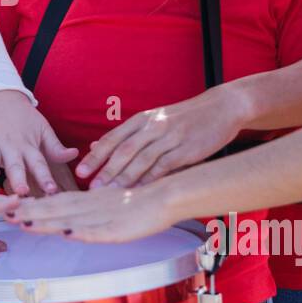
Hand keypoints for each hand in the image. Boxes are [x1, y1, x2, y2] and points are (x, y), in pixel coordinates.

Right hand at [0, 90, 78, 196]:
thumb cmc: (22, 117)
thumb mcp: (42, 129)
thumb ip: (55, 148)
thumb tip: (75, 154)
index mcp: (28, 146)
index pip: (39, 164)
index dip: (45, 178)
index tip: (52, 191)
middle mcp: (11, 146)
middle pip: (15, 164)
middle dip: (19, 178)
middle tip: (23, 191)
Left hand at [7, 181, 177, 242]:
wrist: (165, 197)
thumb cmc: (136, 203)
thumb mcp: (105, 204)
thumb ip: (85, 209)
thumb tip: (64, 218)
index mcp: (87, 200)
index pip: (54, 202)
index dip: (31, 205)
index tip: (9, 207)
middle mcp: (90, 206)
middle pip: (56, 209)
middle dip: (30, 212)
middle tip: (6, 214)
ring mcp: (103, 217)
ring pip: (71, 219)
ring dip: (47, 221)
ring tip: (25, 223)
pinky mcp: (118, 228)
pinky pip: (98, 231)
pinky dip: (82, 232)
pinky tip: (67, 233)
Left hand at [76, 86, 247, 189]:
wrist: (220, 108)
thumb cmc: (183, 118)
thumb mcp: (153, 120)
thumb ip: (126, 135)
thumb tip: (94, 146)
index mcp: (142, 119)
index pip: (112, 138)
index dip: (95, 156)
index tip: (81, 172)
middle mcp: (153, 126)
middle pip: (124, 150)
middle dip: (106, 170)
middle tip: (92, 188)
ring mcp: (170, 138)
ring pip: (142, 160)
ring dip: (125, 178)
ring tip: (111, 194)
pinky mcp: (187, 150)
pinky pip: (165, 167)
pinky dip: (151, 180)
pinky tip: (141, 193)